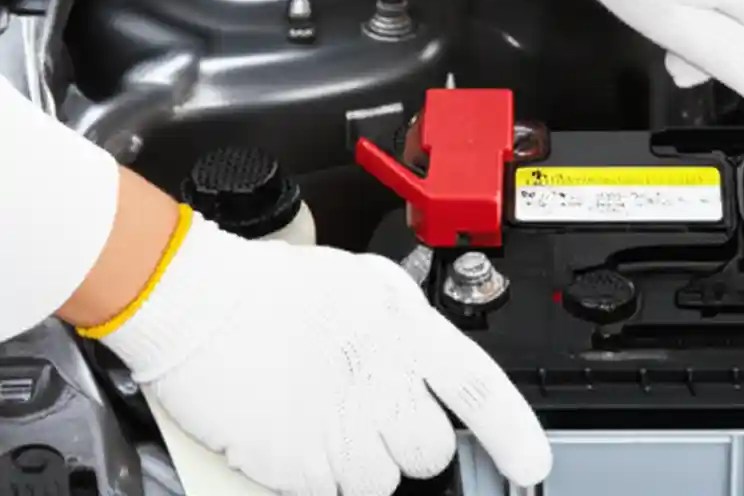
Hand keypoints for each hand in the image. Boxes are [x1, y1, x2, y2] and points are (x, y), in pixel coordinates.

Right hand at [101, 212, 549, 495]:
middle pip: (429, 451)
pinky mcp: (302, 463)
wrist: (193, 297)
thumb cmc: (264, 285)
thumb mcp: (359, 288)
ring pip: (380, 482)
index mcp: (407, 328)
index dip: (513, 433)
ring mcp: (345, 425)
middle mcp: (385, 378)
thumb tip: (418, 368)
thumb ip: (399, 333)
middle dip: (404, 448)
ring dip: (354, 467)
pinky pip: (329, 494)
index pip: (481, 390)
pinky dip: (312, 480)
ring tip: (318, 426)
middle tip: (366, 424)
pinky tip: (290, 442)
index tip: (532, 464)